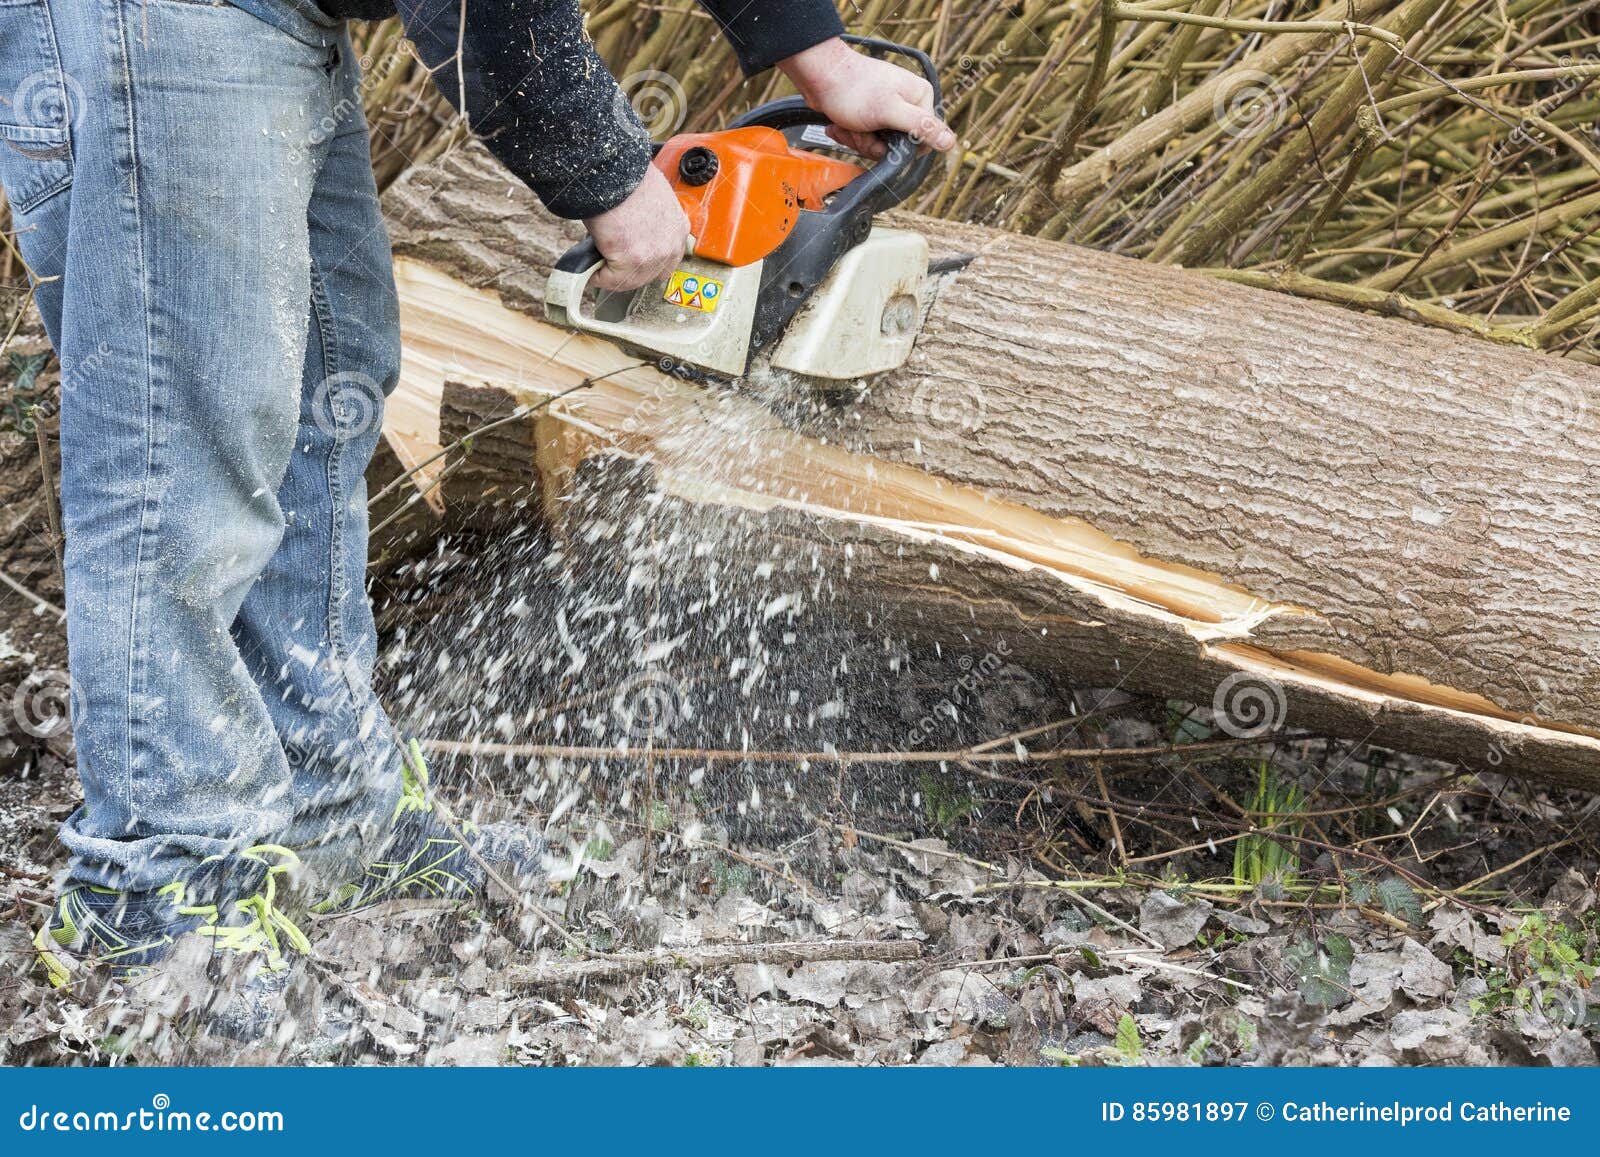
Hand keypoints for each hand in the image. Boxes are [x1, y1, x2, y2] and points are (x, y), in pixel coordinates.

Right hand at [583, 165, 689, 290]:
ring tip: (598, 260)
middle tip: (610, 261)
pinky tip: (591, 263)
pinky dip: (596, 275)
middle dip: (629, 271)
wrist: (614, 171)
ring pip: (629, 280)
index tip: (630, 258)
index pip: (666, 259)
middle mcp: (671, 246)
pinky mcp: (632, 262)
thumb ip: (651, 220)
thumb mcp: (653, 198)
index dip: (645, 261)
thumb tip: (634, 231)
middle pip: (650, 275)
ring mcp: (653, 256)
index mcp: (678, 229)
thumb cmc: (627, 178)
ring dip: (611, 273)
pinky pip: (610, 280)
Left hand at [778, 38, 956, 159]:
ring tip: (847, 123)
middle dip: (873, 144)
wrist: (819, 76)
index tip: (882, 137)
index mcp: (920, 98)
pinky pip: (864, 137)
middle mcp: (907, 103)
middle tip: (860, 129)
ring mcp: (887, 109)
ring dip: (857, 139)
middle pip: (896, 146)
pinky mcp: (869, 115)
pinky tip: (840, 124)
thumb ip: (921, 127)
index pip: (921, 141)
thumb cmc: (852, 89)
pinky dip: (849, 134)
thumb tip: (951, 142)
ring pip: (877, 145)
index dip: (899, 148)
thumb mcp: (890, 111)